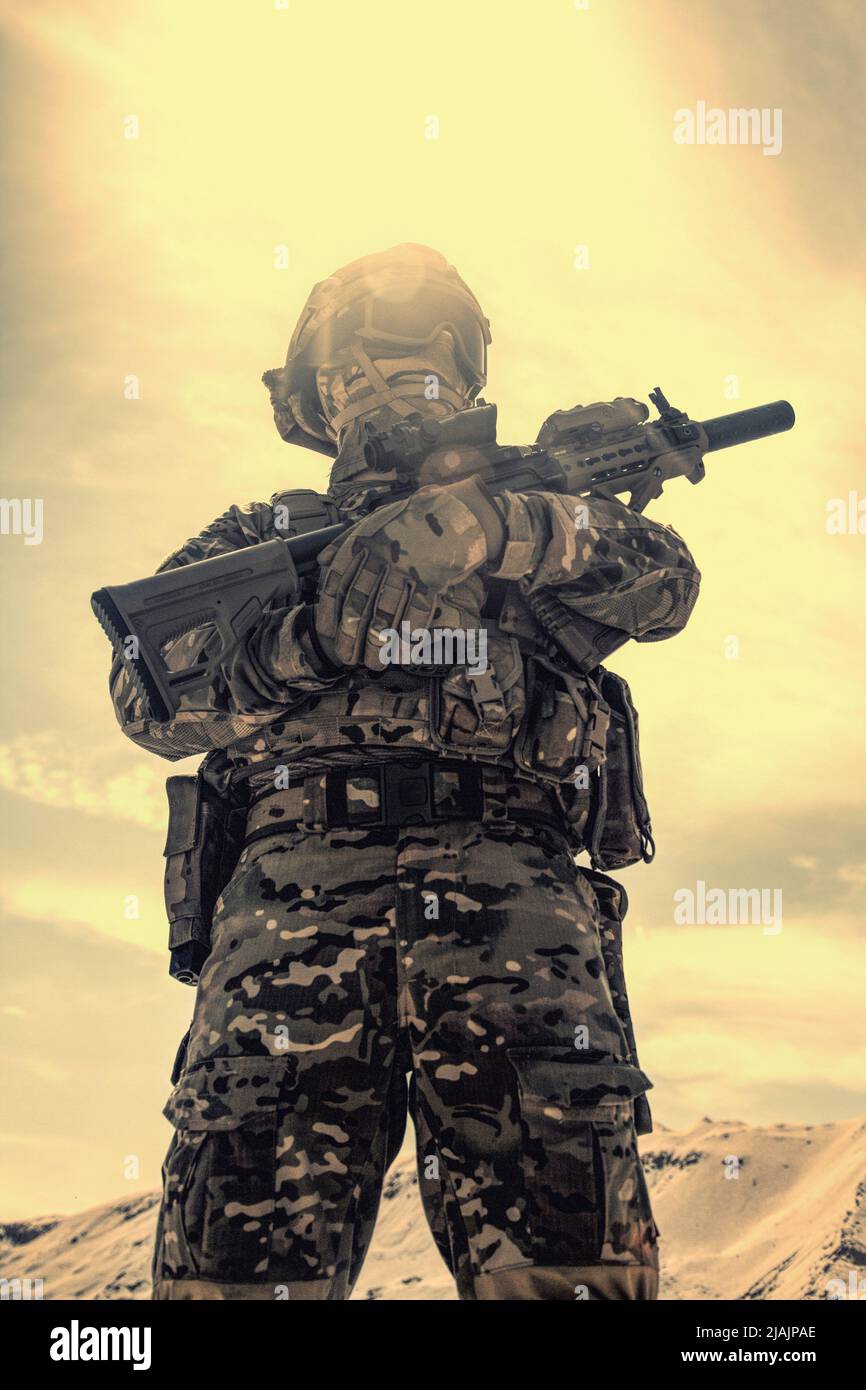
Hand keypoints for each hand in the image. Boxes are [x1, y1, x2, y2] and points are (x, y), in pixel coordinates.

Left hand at [314, 478, 501, 670]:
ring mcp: (407, 570)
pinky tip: (404, 654)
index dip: (329, 611)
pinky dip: (410, 637)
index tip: (328, 633)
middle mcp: (381, 558)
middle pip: (358, 603)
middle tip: (347, 657)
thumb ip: (346, 541)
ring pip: (385, 613)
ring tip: (374, 664)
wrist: (459, 509)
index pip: (337, 582)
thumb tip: (321, 561)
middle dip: (350, 636)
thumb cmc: (414, 518)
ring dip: (377, 644)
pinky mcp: (433, 579)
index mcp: (364, 544)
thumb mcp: (375, 520)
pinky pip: (417, 614)